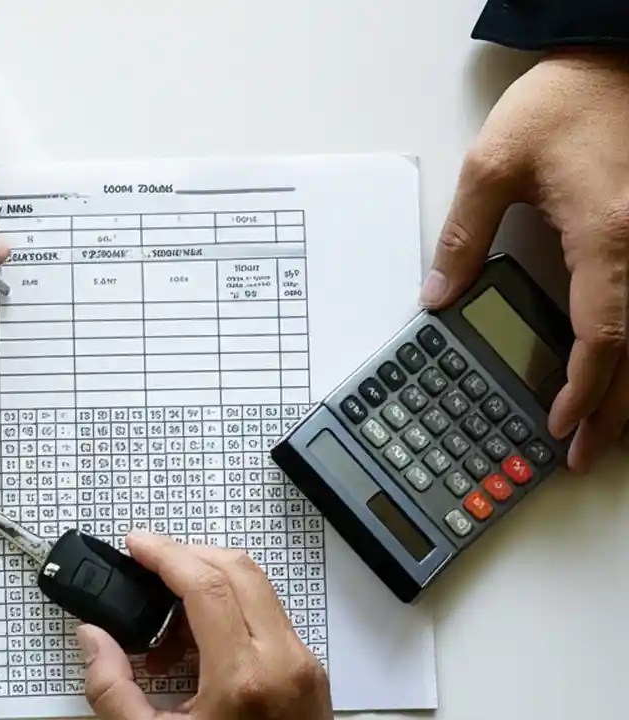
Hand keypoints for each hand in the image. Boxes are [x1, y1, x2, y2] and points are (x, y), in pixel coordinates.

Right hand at [79, 532, 330, 719]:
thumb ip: (112, 690)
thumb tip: (93, 640)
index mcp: (245, 678)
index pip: (207, 583)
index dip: (166, 553)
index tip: (138, 545)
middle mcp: (284, 663)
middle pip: (238, 569)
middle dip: (188, 556)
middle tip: (148, 564)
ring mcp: (303, 667)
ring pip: (258, 587)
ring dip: (209, 584)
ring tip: (165, 622)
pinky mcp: (310, 675)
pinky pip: (269, 617)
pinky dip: (230, 611)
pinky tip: (196, 645)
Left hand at [419, 50, 628, 471]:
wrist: (612, 58)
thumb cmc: (563, 102)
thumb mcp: (493, 165)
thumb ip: (463, 237)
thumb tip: (439, 297)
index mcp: (607, 236)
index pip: (600, 334)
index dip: (581, 389)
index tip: (559, 426)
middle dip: (614, 408)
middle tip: (588, 453)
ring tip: (607, 428)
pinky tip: (623, 370)